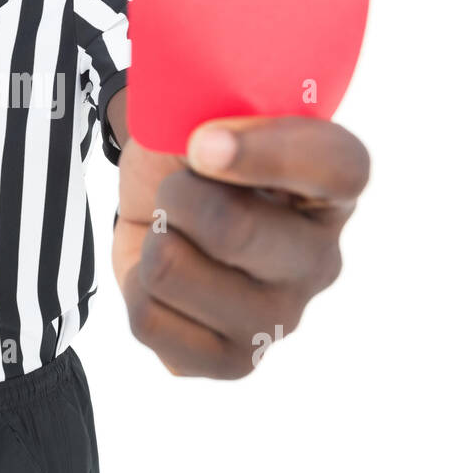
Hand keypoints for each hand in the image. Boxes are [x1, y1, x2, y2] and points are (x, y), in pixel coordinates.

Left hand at [112, 115, 369, 378]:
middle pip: (232, 229)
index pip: (337, 168)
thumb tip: (208, 146)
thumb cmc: (195, 154)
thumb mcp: (209, 110)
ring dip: (151, 239)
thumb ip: (222, 110)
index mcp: (334, 188)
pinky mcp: (233, 362)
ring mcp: (280, 318)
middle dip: (176, 194)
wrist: (161, 202)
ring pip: (172, 270)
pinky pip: (148, 320)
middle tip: (180, 186)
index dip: (266, 152)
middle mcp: (320, 260)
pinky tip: (164, 280)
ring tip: (173, 234)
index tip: (203, 142)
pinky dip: (135, 287)